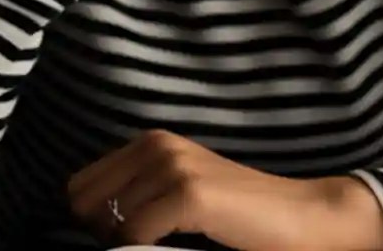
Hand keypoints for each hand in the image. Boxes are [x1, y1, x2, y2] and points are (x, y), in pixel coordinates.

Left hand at [67, 129, 382, 250]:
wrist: (303, 219)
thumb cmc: (240, 217)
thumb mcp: (179, 193)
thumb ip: (138, 195)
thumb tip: (84, 220)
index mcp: (150, 142)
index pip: (78, 186)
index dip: (96, 220)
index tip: (130, 236)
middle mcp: (156, 145)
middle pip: (82, 202)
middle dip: (105, 231)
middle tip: (149, 242)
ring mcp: (172, 165)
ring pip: (107, 221)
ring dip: (128, 244)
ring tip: (172, 243)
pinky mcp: (189, 193)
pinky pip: (135, 233)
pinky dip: (148, 249)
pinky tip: (185, 244)